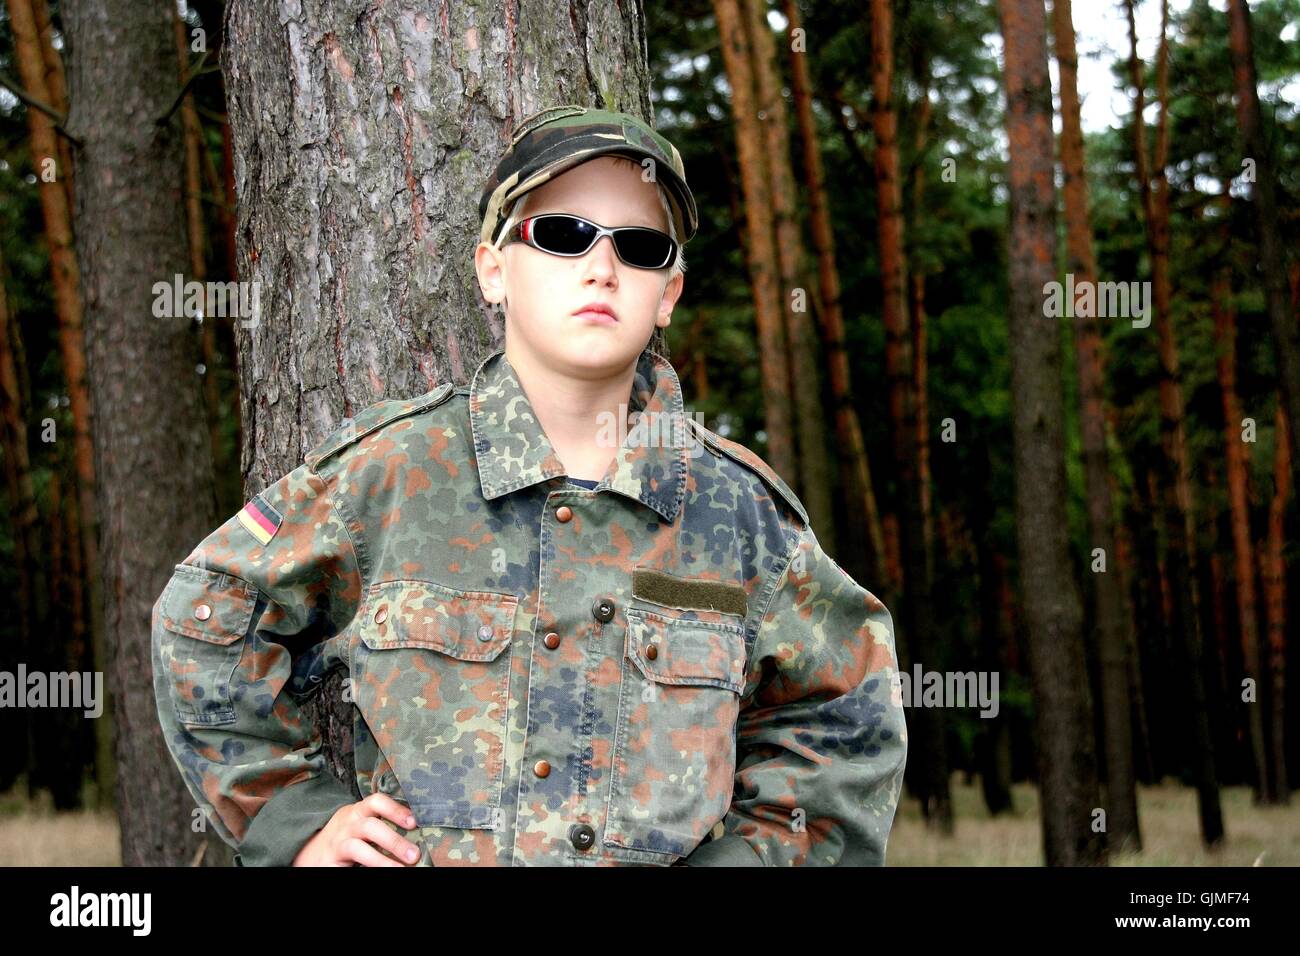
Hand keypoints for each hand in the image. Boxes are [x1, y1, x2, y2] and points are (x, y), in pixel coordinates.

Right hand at [292, 792, 421, 865]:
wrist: (309, 854)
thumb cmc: (345, 839)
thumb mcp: (361, 826)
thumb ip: (381, 826)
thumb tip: (415, 835)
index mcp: (357, 812)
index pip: (376, 801)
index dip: (396, 810)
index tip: (414, 822)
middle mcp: (346, 825)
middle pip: (370, 826)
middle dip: (394, 840)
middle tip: (414, 855)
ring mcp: (336, 843)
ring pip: (358, 848)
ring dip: (383, 860)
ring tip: (402, 869)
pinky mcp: (330, 861)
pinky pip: (348, 864)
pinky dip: (370, 867)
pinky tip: (382, 872)